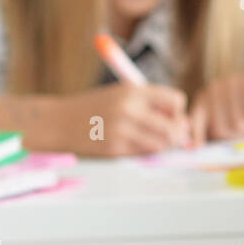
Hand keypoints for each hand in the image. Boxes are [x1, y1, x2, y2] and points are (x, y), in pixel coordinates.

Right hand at [60, 83, 189, 156]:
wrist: (58, 122)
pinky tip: (137, 145)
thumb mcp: (122, 94)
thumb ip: (151, 104)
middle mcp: (128, 109)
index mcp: (133, 91)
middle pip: (174, 127)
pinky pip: (144, 154)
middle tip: (173, 135)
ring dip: (164, 144)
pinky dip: (147, 151)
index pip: (176, 100)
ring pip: (162, 144)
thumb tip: (184, 123)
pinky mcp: (114, 149)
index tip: (170, 115)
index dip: (178, 110)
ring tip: (154, 140)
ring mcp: (121, 130)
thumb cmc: (96, 107)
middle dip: (178, 132)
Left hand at [187, 69, 243, 142]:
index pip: (195, 121)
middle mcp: (217, 87)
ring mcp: (234, 81)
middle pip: (220, 128)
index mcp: (207, 98)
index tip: (199, 149)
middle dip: (240, 133)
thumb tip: (196, 151)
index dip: (199, 137)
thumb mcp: (235, 128)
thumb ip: (216, 136)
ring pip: (237, 122)